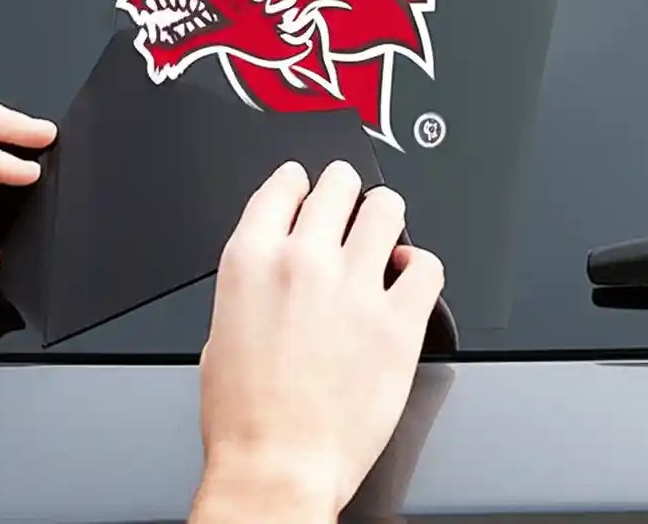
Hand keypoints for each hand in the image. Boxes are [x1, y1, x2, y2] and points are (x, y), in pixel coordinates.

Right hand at [192, 161, 444, 522]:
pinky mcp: (400, 323)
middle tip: (349, 199)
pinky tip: (409, 275)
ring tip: (384, 229)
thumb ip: (254, 286)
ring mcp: (356, 288)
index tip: (305, 186)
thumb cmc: (243, 417)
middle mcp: (304, 261)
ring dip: (384, 215)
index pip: (283, 186)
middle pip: (337, 186)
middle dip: (343, 189)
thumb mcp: (219, 332)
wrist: (276, 466)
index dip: (298, 182)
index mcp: (251, 260)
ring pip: (387, 210)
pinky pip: (427, 267)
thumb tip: (277, 273)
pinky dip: (420, 265)